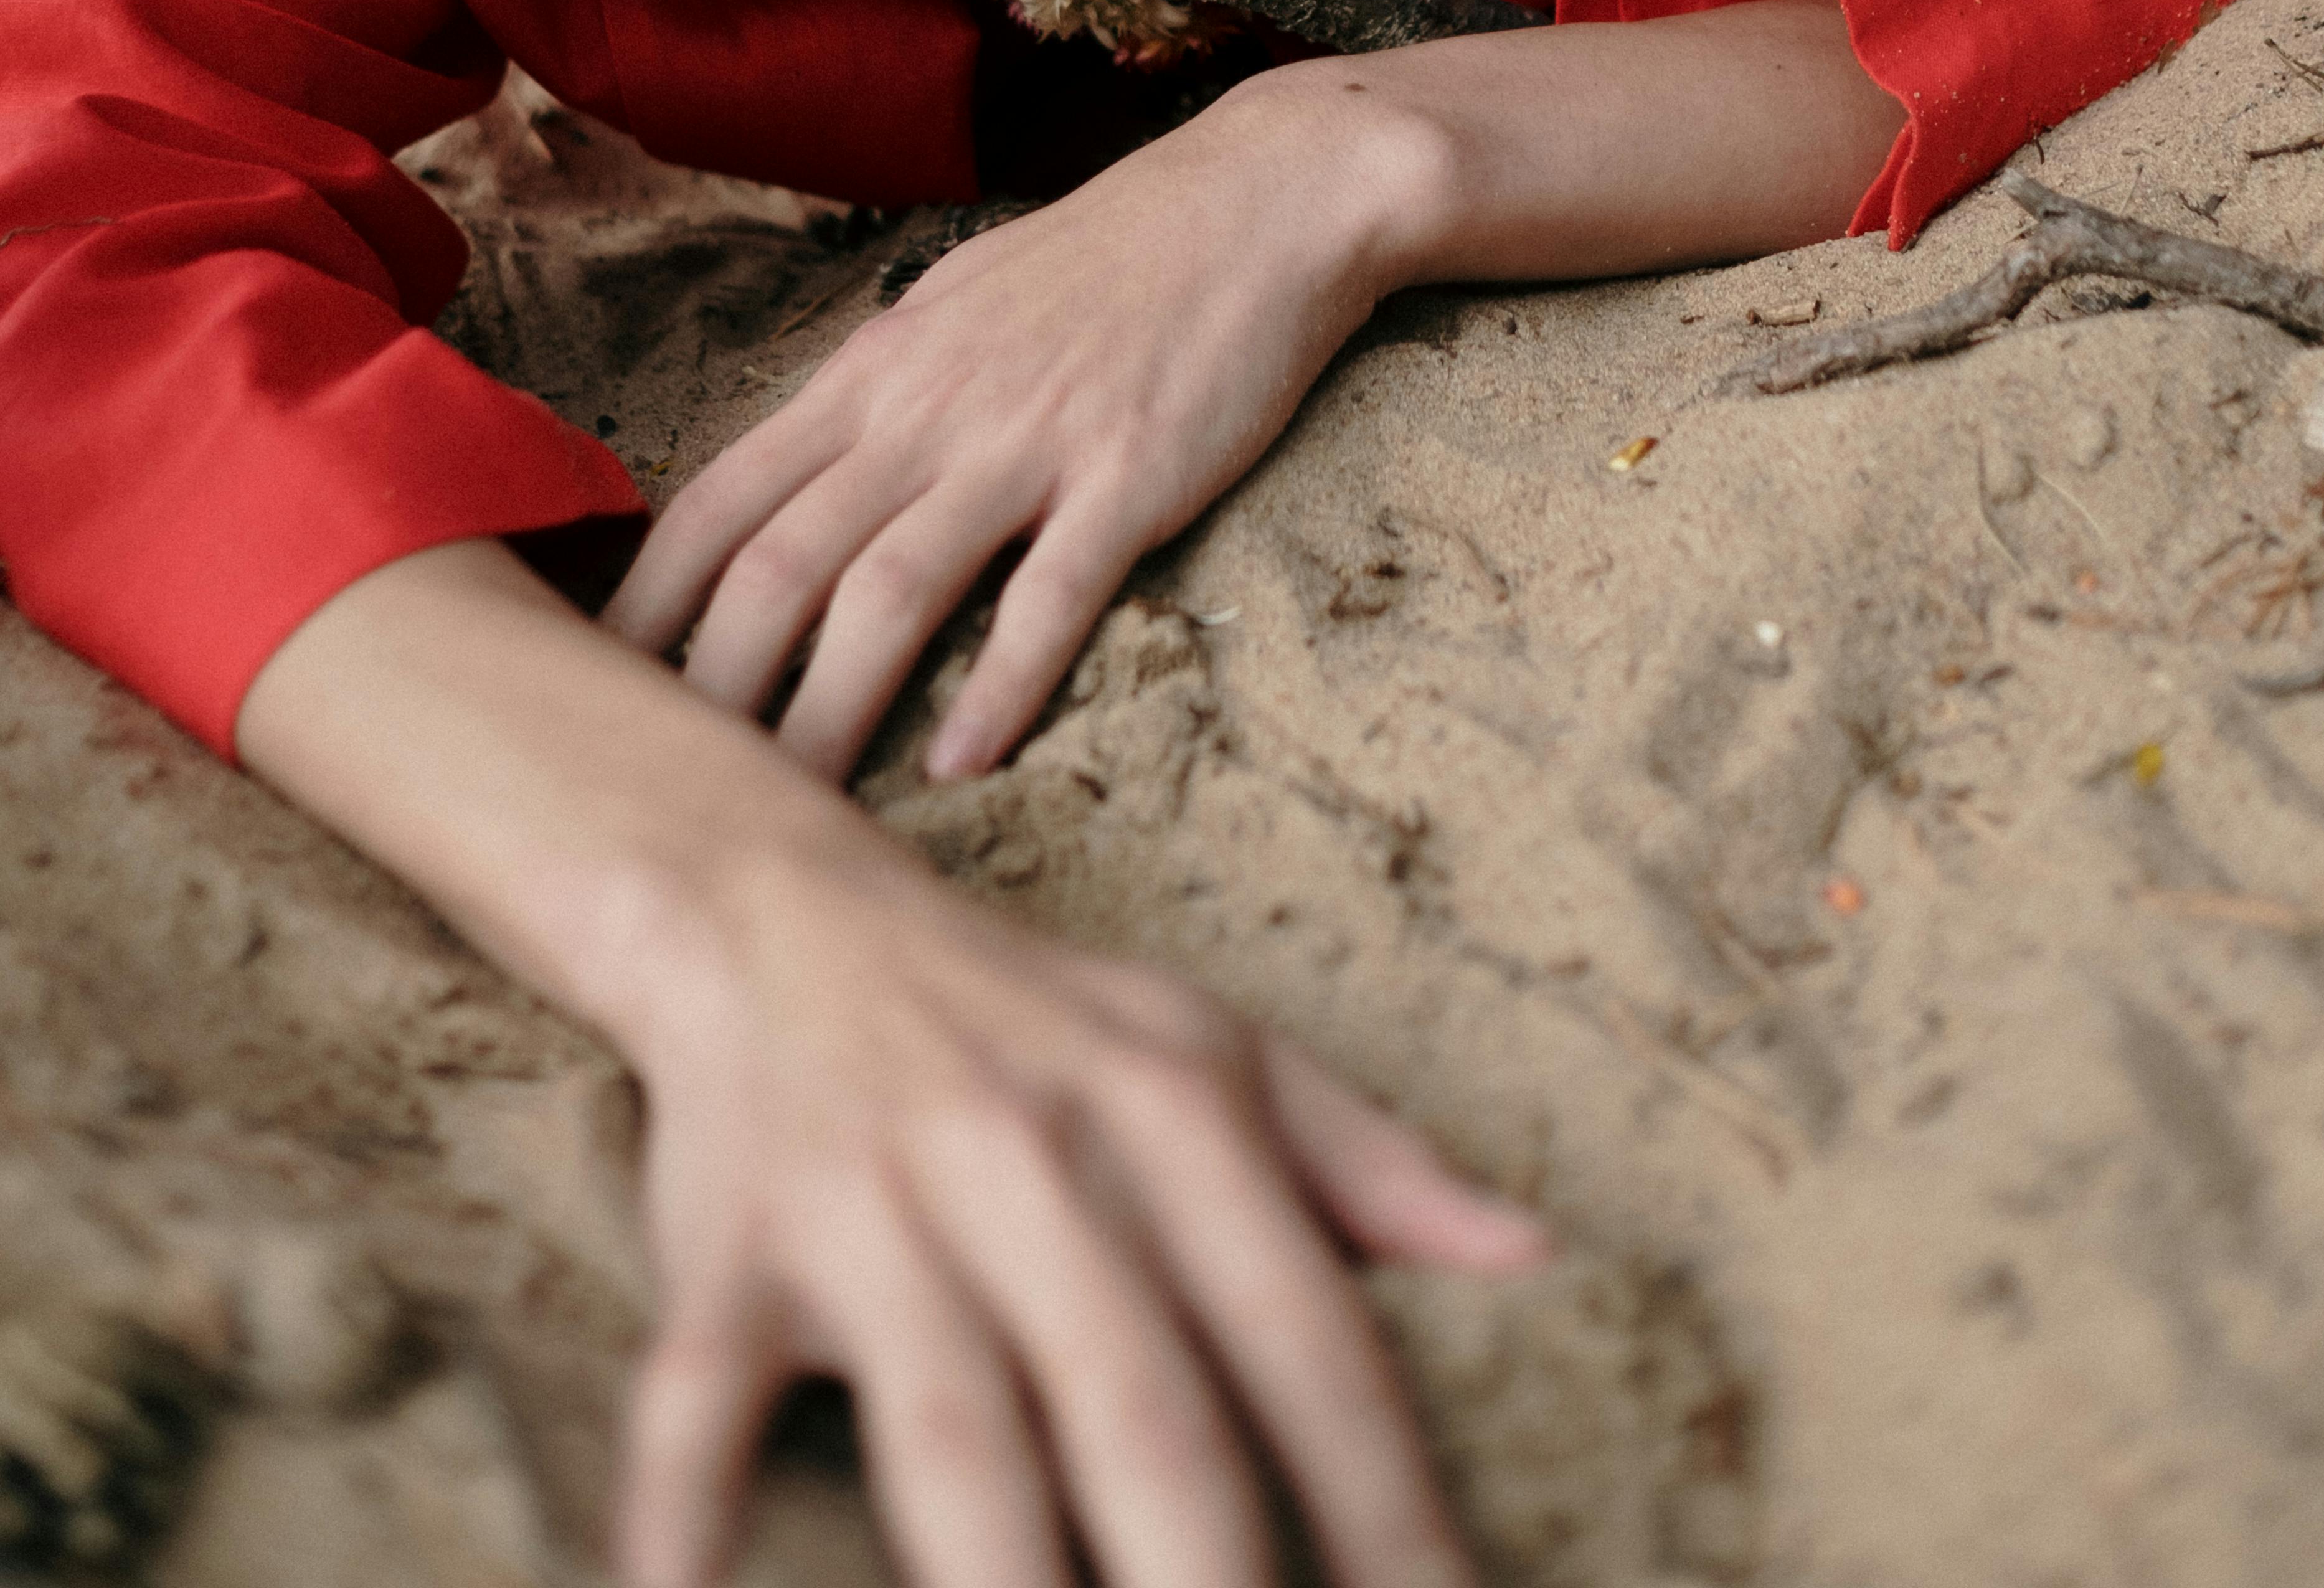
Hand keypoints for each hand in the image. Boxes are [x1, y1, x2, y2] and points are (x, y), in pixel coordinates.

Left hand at [604, 65, 1442, 780]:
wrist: (1257, 200)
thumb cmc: (1105, 263)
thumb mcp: (957, 310)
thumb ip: (877, 399)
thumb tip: (802, 484)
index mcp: (875, 374)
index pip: (719, 501)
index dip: (649, 607)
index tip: (599, 700)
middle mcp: (927, 410)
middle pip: (781, 563)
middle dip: (716, 691)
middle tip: (681, 796)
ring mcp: (1028, 441)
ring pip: (892, 591)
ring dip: (832, 712)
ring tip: (798, 814)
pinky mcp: (1129, 474)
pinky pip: (1049, 594)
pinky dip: (1001, 685)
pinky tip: (964, 763)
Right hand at [619, 826, 1545, 1587]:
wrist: (780, 906)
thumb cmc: (1035, 1013)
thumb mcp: (1219, 1050)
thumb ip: (1375, 1166)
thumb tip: (1539, 1262)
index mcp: (1171, 1119)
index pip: (1309, 1345)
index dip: (1391, 1507)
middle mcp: (1031, 1163)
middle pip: (1143, 1416)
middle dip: (1212, 1587)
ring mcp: (875, 1212)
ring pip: (953, 1440)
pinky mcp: (729, 1252)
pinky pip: (698, 1405)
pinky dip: (681, 1525)